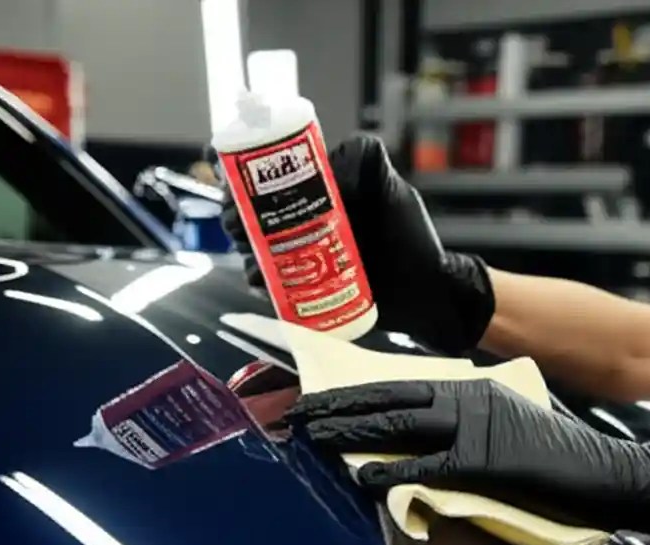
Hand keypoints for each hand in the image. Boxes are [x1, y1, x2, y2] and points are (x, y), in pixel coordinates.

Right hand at [218, 134, 494, 354]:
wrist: (424, 291)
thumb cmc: (410, 238)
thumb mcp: (391, 190)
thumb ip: (369, 159)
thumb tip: (338, 148)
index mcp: (316, 193)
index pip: (267, 176)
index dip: (238, 171)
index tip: (225, 169)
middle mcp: (301, 222)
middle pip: (249, 212)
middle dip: (233, 211)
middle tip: (237, 217)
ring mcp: (299, 257)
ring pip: (253, 247)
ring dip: (241, 245)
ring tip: (248, 249)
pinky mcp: (302, 289)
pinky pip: (269, 285)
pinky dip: (258, 281)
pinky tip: (260, 279)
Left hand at [291, 379, 649, 537]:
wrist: (610, 475)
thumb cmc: (557, 459)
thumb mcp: (506, 428)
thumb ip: (463, 428)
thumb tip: (419, 444)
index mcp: (471, 386)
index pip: (400, 381)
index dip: (354, 387)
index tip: (316, 389)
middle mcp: (469, 396)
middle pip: (387, 396)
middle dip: (335, 404)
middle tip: (293, 408)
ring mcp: (476, 426)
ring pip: (397, 424)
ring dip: (348, 430)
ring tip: (308, 434)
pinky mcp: (486, 461)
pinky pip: (426, 467)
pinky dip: (391, 473)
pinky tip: (361, 478)